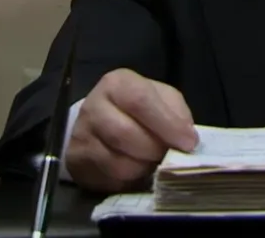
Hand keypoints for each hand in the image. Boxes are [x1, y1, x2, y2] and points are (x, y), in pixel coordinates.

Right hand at [64, 69, 198, 192]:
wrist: (100, 123)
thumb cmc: (139, 109)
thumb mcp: (161, 99)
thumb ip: (176, 112)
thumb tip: (186, 137)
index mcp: (117, 84)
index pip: (140, 101)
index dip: (167, 124)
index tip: (188, 143)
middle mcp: (93, 106)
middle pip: (125, 134)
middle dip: (154, 150)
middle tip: (168, 155)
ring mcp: (81, 135)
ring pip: (117, 162)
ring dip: (144, 167)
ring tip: (153, 162)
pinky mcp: (76, 161)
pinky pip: (109, 178)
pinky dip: (130, 180)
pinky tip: (137, 171)